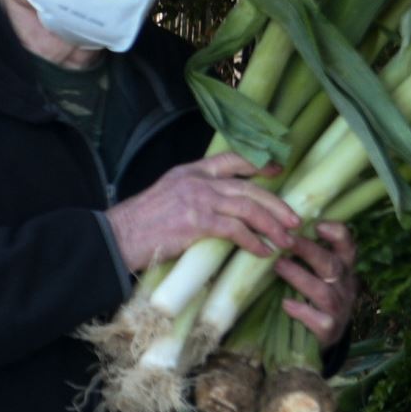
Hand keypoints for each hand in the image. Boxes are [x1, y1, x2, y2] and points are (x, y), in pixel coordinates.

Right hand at [108, 152, 302, 275]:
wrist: (116, 237)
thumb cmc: (138, 224)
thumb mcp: (166, 196)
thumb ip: (191, 195)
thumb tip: (216, 209)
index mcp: (189, 171)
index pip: (231, 160)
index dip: (258, 164)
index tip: (277, 170)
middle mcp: (197, 180)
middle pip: (248, 188)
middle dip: (276, 204)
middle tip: (294, 219)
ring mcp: (198, 199)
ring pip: (248, 208)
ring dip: (272, 225)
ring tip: (286, 240)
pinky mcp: (197, 222)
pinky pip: (236, 231)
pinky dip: (253, 242)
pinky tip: (263, 251)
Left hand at [270, 214, 359, 343]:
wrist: (325, 335)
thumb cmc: (314, 295)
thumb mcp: (317, 273)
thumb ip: (305, 255)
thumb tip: (275, 228)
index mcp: (343, 268)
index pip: (348, 247)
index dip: (337, 234)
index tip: (318, 225)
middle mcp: (345, 286)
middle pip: (331, 265)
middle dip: (309, 251)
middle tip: (285, 240)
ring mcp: (339, 308)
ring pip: (323, 291)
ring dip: (300, 277)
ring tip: (278, 266)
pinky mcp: (329, 329)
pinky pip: (319, 320)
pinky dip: (302, 311)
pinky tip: (286, 304)